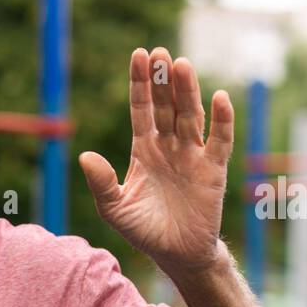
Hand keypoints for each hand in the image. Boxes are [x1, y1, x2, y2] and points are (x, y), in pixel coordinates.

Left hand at [79, 47, 232, 274]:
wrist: (176, 254)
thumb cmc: (144, 230)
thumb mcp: (115, 208)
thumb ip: (102, 183)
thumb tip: (85, 156)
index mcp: (144, 150)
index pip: (142, 110)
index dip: (140, 84)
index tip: (138, 55)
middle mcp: (169, 146)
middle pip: (166, 106)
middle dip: (162, 80)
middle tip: (159, 53)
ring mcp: (192, 155)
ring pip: (190, 116)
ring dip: (187, 91)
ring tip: (181, 64)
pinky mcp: (214, 169)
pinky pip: (219, 140)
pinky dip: (221, 120)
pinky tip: (219, 98)